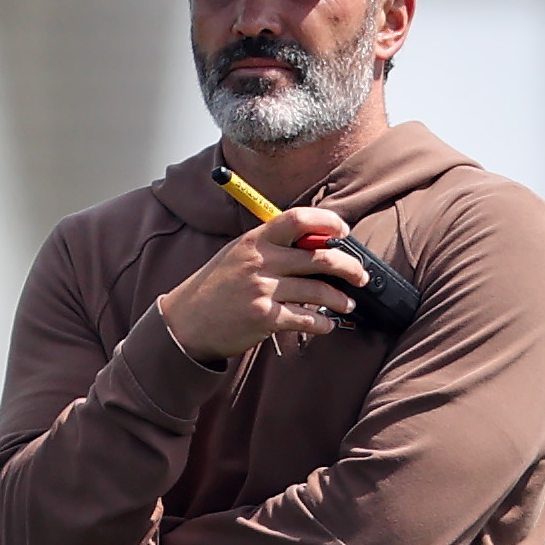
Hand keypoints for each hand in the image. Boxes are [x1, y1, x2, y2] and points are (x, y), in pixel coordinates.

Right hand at [158, 207, 368, 363]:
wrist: (185, 322)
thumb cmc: (214, 288)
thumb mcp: (237, 256)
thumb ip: (270, 248)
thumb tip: (313, 246)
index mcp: (254, 241)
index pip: (297, 219)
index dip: (327, 222)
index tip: (343, 232)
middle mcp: (260, 262)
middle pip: (320, 258)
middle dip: (350, 268)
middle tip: (360, 276)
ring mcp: (262, 290)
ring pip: (319, 291)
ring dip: (340, 299)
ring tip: (347, 303)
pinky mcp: (264, 318)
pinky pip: (306, 319)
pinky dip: (323, 324)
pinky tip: (326, 324)